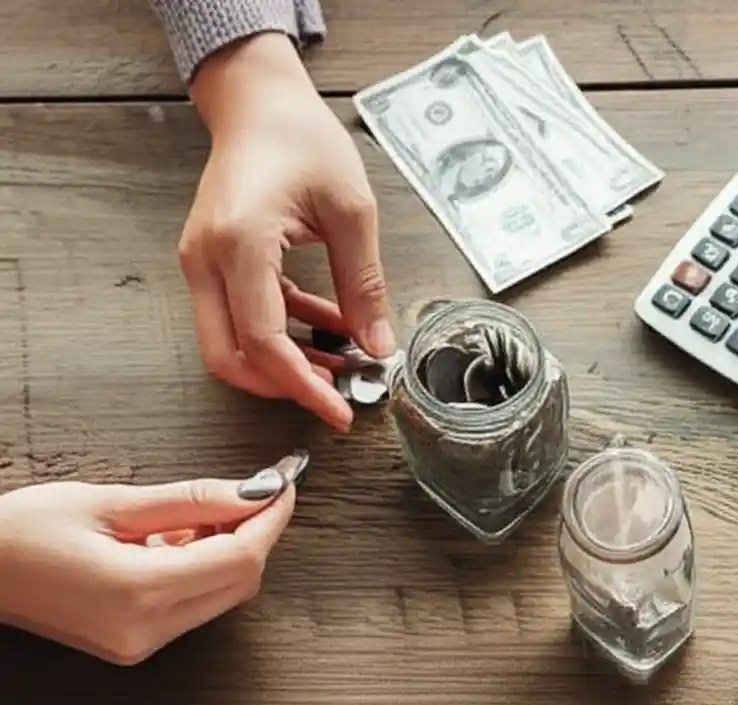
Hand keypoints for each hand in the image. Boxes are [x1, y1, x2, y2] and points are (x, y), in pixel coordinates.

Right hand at [0, 472, 294, 665]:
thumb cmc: (22, 531)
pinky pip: (192, 603)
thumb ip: (191, 499)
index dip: (271, 517)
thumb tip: (255, 491)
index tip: (284, 484)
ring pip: (222, 593)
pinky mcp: (133, 643)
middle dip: (255, 532)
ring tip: (194, 512)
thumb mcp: (111, 500)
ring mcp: (139, 642)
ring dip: (228, 549)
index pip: (241, 557)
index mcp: (137, 590)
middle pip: (241, 580)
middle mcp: (144, 628)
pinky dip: (201, 567)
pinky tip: (175, 538)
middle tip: (251, 489)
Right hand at [179, 32, 394, 430]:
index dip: (302, 386)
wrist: (260, 104)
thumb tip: (379, 346)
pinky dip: (282, 330)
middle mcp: (207, 257)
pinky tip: (330, 328)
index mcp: (240, 242)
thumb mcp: (352, 211)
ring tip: (343, 363)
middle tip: (336, 398)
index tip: (339, 412)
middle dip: (282, 386)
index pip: (263, 340)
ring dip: (285, 361)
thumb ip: (364, 283)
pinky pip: (241, 314)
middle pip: (228, 356)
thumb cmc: (302, 140)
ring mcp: (202, 261)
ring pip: (231, 342)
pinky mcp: (213, 261)